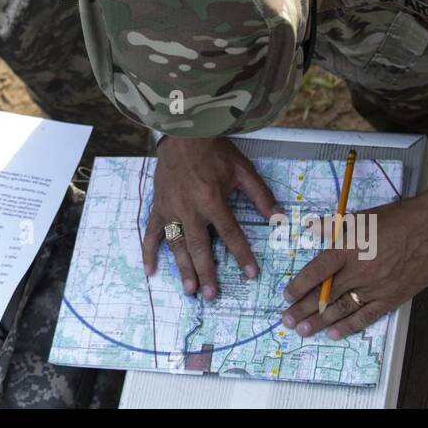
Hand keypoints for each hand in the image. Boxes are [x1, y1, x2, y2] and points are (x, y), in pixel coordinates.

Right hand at [143, 137, 280, 300]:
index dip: (242, 255)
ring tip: (190, 290)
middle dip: (207, 273)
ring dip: (183, 268)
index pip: (231, 234)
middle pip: (200, 247)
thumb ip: (259, 194)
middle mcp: (190, 210)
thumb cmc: (214, 150)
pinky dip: (149, 251)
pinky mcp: (158, 207)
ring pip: (177, 245)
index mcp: (212, 201)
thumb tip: (278, 217)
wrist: (183, 133)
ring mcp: (171, 210)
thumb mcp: (242, 169)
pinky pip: (151, 233)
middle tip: (212, 295)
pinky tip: (151, 270)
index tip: (251, 273)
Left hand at [281, 182, 427, 338]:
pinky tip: (334, 334)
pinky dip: (349, 326)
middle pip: (325, 294)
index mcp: (348, 248)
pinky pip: (366, 315)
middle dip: (303, 309)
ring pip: (342, 308)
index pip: (317, 271)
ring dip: (320, 322)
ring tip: (303, 331)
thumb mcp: (360, 217)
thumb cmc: (396, 218)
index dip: (299, 285)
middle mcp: (359, 271)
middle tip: (287, 321)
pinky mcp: (392, 297)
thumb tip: (311, 228)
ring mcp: (376, 287)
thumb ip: (333, 227)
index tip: (286, 296)